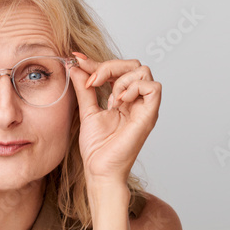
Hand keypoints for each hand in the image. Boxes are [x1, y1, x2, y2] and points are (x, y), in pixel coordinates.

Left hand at [68, 52, 160, 184]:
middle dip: (110, 66)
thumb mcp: (87, 110)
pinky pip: (153, 87)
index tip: (78, 60)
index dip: (99, 62)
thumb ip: (84, 88)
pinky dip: (134, 87)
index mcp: (124, 99)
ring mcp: (144, 108)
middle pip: (134, 65)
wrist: (99, 169)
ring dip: (122, 77)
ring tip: (109, 96)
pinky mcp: (149, 115)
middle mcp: (137, 101)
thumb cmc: (97, 148)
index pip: (118, 69)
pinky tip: (119, 100)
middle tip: (92, 80)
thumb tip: (76, 66)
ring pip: (144, 72)